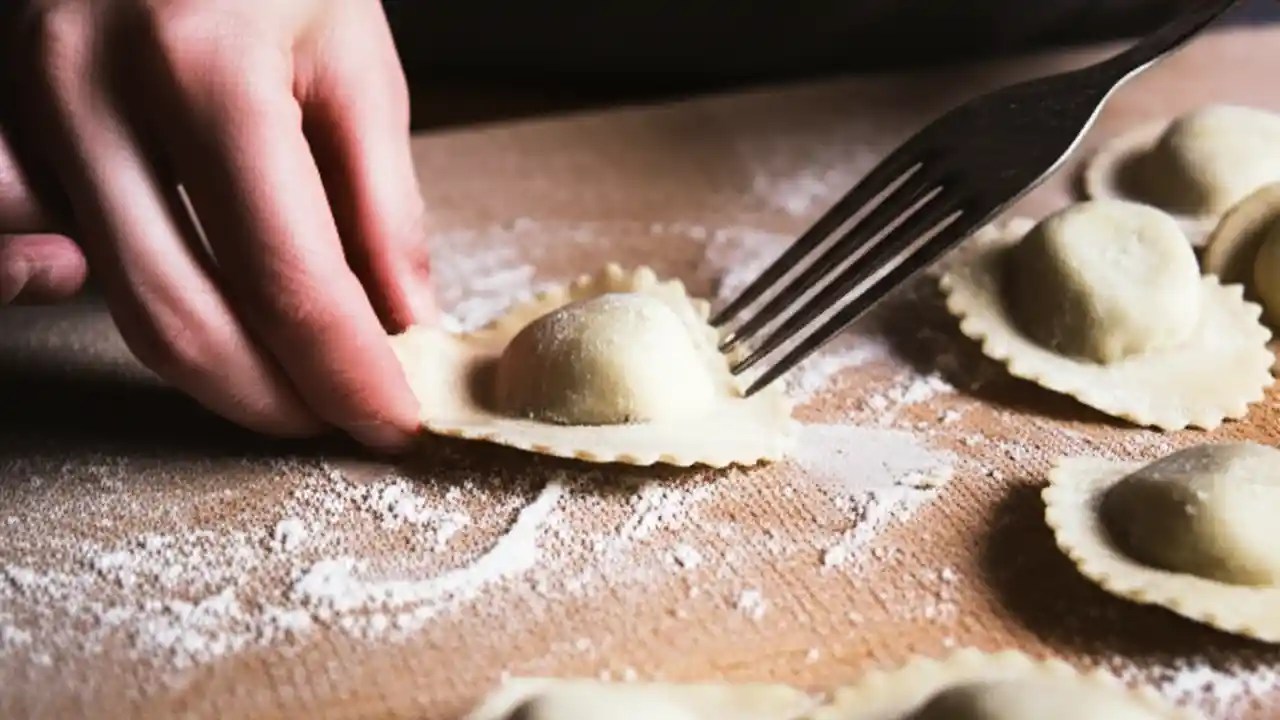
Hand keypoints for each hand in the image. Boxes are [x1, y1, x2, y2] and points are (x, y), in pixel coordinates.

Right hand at [0, 0, 434, 451]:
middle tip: (342, 418)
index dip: (348, 375)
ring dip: (222, 375)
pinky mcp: (14, 128)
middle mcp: (95, 97)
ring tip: (300, 386)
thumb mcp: (354, 52)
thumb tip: (402, 319)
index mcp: (205, 70)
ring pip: (126, 309)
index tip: (392, 421)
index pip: (289, 282)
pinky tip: (218, 319)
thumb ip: (381, 199)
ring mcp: (35, 114)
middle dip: (276, 401)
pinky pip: (80, 263)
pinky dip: (155, 313)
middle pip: (185, 321)